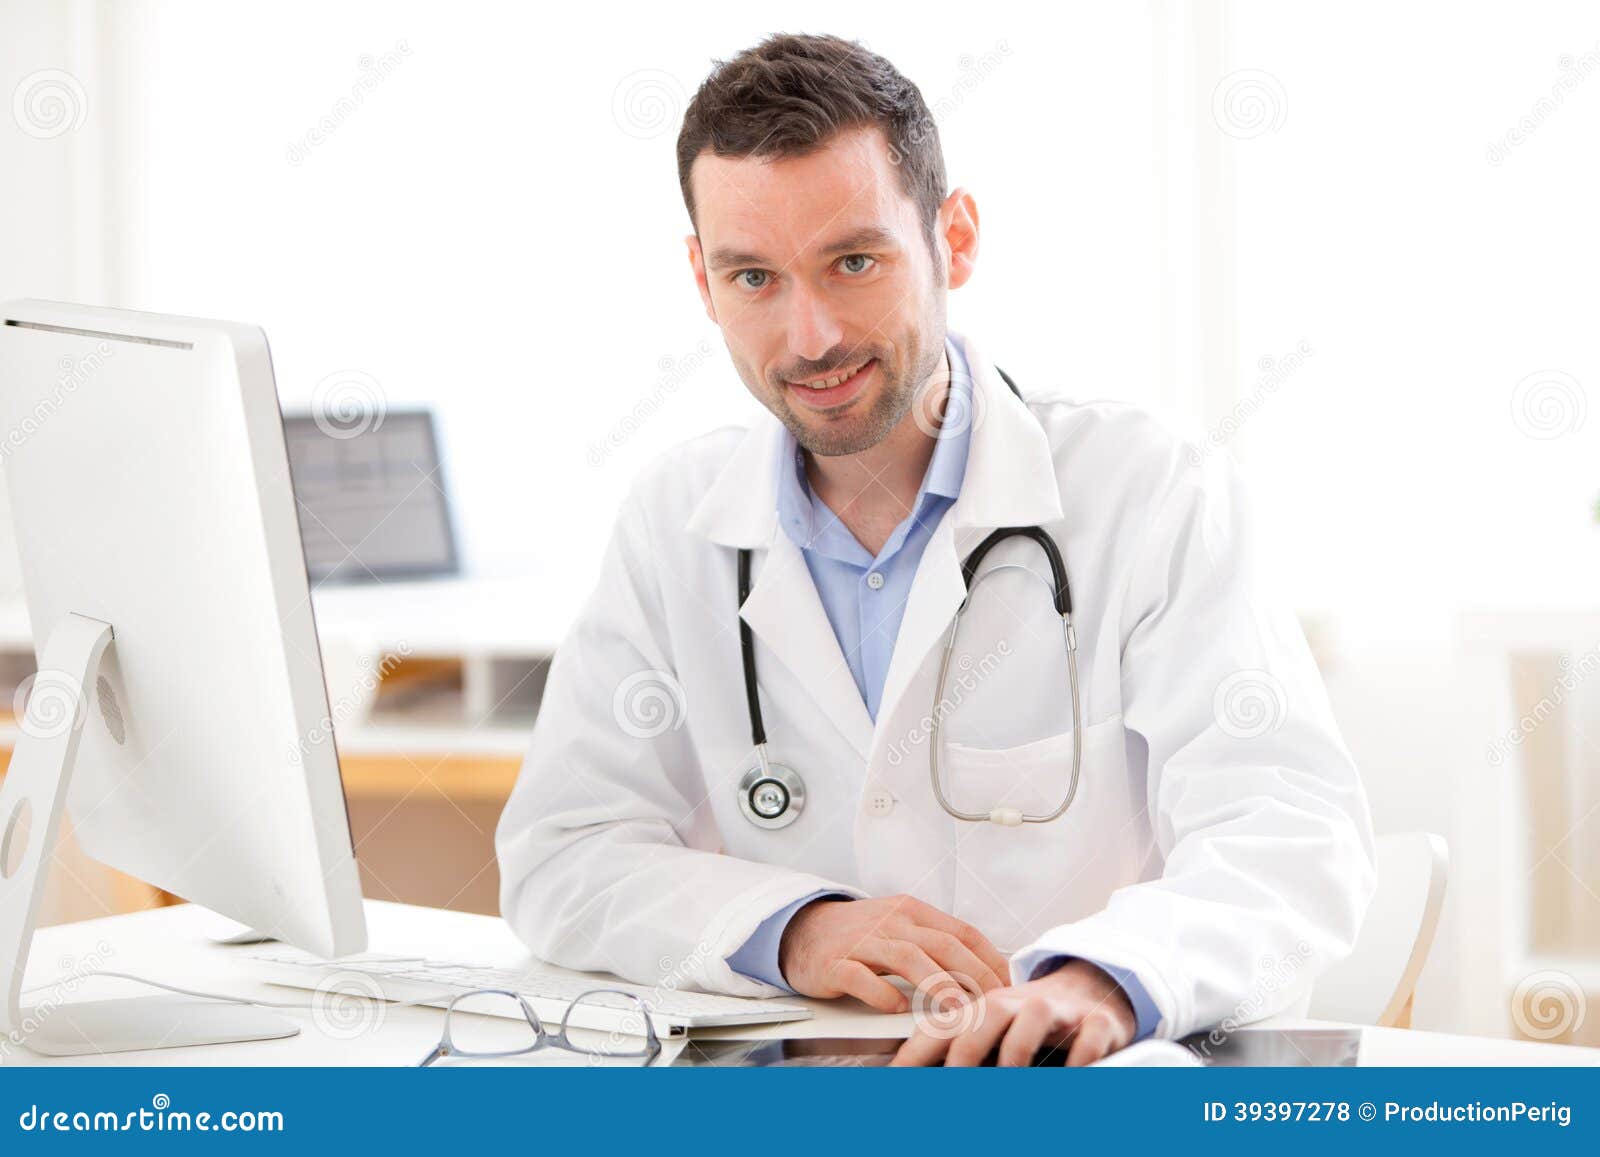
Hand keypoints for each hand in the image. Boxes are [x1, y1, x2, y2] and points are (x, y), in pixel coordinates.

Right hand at [777, 894, 1011, 1011]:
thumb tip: (983, 971)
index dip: (989, 957)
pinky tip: (897, 1008)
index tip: (1010, 983)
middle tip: (995, 1000)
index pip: (962, 931)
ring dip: (937, 984)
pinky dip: (882, 993)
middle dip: (974, 973)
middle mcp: (891, 922)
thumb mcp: (901, 929)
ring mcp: (862, 942)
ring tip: (958, 1009)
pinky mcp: (835, 963)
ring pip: (907, 958)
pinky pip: (861, 977)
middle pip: (941, 944)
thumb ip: (936, 944)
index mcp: (912, 911)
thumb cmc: (860, 935)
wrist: (802, 930)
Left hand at [890, 957, 1136, 1066]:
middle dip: (966, 1052)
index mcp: (984, 1008)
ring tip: (1009, 1075)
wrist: (1091, 985)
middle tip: (954, 1080)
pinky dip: (1081, 1058)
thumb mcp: (989, 1030)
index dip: (916, 1054)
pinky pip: (1089, 1037)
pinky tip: (1072, 1075)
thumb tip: (909, 1076)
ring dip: (1018, 1050)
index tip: (895, 1080)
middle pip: (986, 1016)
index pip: (943, 1028)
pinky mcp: (1097, 1021)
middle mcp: (1018, 1005)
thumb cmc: (1030, 1016)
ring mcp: (1058, 1011)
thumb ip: (955, 1050)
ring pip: (1034, 1017)